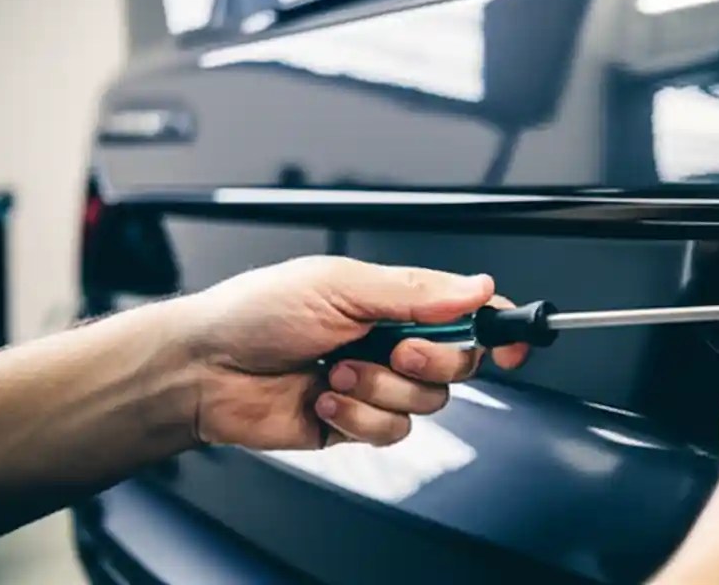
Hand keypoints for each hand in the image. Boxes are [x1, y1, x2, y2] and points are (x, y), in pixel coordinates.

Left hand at [176, 256, 528, 449]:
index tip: (514, 340)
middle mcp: (392, 341)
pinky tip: (325, 400)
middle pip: (459, 362)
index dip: (499, 325)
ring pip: (428, 403)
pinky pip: (392, 432)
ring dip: (379, 389)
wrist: (204, 370)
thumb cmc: (256, 312)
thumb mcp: (340, 285)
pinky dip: (358, 418)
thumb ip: (416, 292)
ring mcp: (376, 385)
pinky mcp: (357, 423)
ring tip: (335, 371)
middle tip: (391, 349)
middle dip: (430, 360)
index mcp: (394, 299)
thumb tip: (476, 288)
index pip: (467, 310)